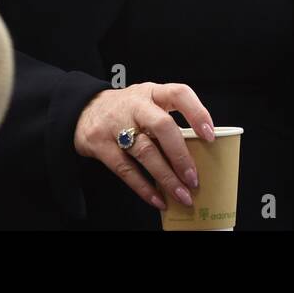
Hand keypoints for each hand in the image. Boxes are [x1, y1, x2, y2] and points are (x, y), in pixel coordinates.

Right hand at [74, 82, 216, 211]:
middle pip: (162, 126)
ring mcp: (116, 124)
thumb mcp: (147, 103)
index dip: (197, 112)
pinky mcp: (101, 144)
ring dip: (166, 177)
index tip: (210, 135)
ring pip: (145, 151)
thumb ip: (167, 120)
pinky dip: (144, 187)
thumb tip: (196, 155)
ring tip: (181, 194)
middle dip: (180, 155)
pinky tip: (158, 199)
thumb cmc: (126, 109)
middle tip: (194, 178)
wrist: (84, 109)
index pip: (178, 93)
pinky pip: (125, 169)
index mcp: (152, 92)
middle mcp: (135, 105)